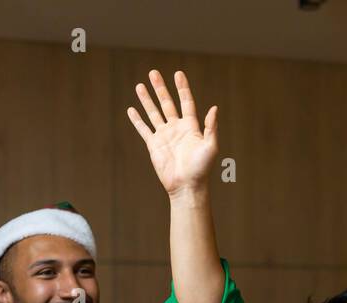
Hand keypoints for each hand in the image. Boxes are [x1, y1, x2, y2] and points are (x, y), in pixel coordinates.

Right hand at [127, 70, 218, 198]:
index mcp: (191, 126)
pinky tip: (131, 109)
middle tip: (153, 73)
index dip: (182, 88)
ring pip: (153, 113)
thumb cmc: (201, 169)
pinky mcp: (154, 145)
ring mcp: (164, 136)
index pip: (186, 102)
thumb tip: (214, 108)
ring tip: (139, 85)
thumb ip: (211, 127)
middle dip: (160, 88)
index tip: (177, 74)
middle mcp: (176, 128)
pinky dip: (137, 119)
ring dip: (146, 100)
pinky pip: (143, 129)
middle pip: (167, 103)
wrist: (186, 186)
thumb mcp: (211, 146)